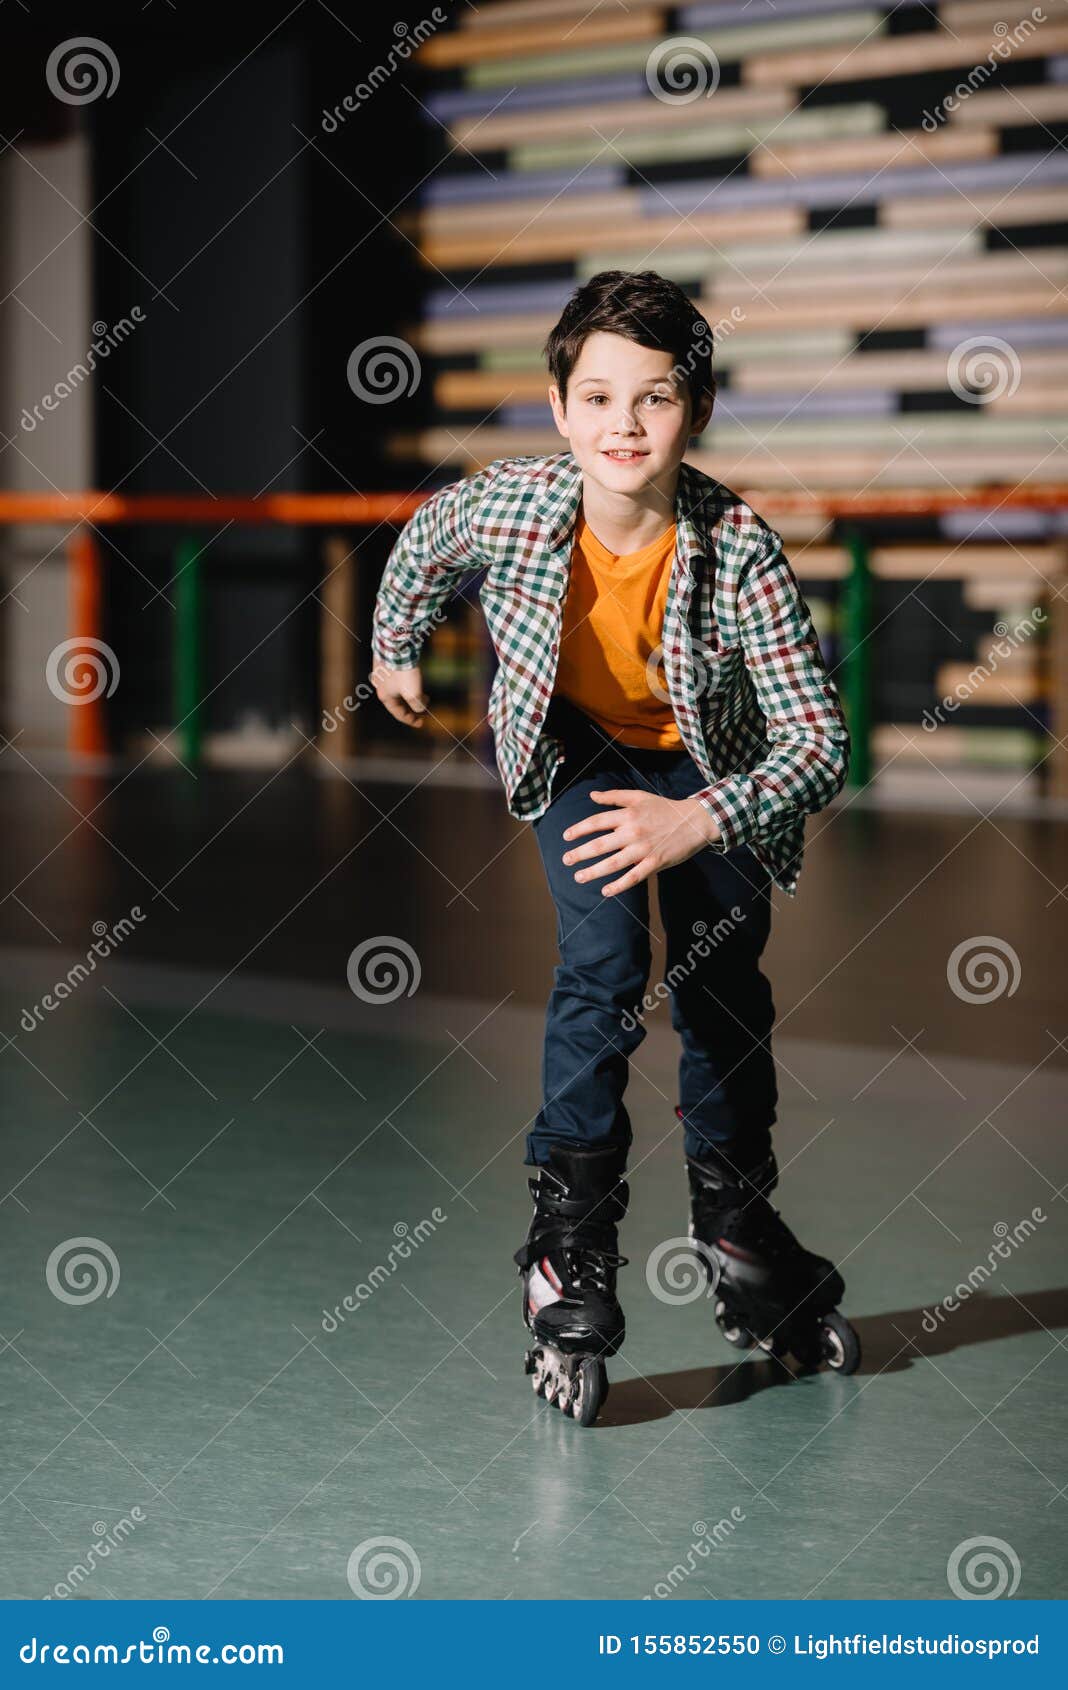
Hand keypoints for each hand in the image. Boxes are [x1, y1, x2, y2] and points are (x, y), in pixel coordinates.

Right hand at [372, 662, 427, 727]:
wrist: (396, 646)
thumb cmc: (404, 671)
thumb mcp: (413, 693)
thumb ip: (417, 705)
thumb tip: (420, 708)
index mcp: (384, 696)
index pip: (398, 714)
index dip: (411, 720)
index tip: (422, 722)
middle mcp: (380, 686)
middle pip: (397, 702)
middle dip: (411, 706)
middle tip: (423, 707)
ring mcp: (381, 673)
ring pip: (396, 688)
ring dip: (409, 693)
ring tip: (421, 692)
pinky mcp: (384, 662)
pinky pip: (395, 677)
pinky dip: (405, 682)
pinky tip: (413, 678)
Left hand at [561, 789, 720, 895]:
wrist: (694, 821)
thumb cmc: (664, 808)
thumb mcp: (639, 796)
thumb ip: (614, 796)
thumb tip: (592, 795)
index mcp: (628, 814)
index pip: (597, 822)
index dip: (579, 829)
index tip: (566, 837)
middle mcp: (633, 831)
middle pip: (600, 844)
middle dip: (580, 854)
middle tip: (566, 860)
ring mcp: (643, 849)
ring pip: (613, 863)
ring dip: (593, 872)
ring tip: (578, 877)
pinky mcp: (655, 863)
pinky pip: (633, 877)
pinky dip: (619, 885)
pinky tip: (606, 891)